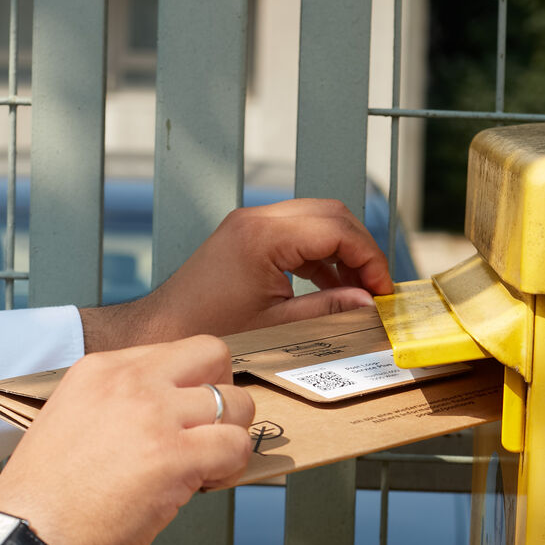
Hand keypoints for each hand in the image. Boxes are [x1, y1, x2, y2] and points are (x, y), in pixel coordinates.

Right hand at [0, 335, 257, 544]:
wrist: (30, 539)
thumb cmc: (45, 500)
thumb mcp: (70, 422)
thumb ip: (116, 408)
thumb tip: (164, 418)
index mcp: (98, 370)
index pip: (172, 353)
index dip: (187, 387)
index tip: (179, 420)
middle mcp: (129, 382)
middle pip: (212, 353)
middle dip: (222, 391)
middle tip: (207, 430)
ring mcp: (154, 415)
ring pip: (236, 401)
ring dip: (230, 435)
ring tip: (207, 464)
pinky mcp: (175, 457)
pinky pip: (237, 446)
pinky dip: (233, 468)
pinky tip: (206, 484)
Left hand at [79, 198, 393, 350]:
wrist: (162, 329)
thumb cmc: (209, 329)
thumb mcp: (277, 326)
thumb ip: (328, 310)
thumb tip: (368, 305)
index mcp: (265, 237)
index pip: (337, 229)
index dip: (369, 258)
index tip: (382, 289)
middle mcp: (258, 219)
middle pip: (331, 214)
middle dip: (361, 249)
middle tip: (376, 287)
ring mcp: (251, 222)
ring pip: (317, 219)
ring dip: (342, 250)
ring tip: (357, 289)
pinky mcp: (246, 234)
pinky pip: (297, 232)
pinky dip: (320, 253)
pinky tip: (331, 286)